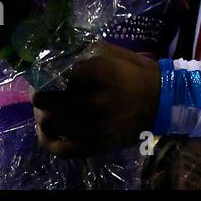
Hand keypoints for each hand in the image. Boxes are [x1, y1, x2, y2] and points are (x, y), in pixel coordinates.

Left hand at [32, 42, 160, 157]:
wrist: (162, 101)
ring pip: (49, 123)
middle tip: (40, 92)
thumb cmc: (135, 73)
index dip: (43, 74)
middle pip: (44, 100)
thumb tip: (57, 53)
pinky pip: (61, 149)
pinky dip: (49, 140)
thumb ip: (84, 51)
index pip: (52, 74)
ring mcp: (91, 125)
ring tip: (45, 111)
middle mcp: (90, 100)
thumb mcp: (111, 52)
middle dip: (38, 94)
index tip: (42, 74)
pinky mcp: (95, 145)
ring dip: (42, 115)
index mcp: (94, 72)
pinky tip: (48, 132)